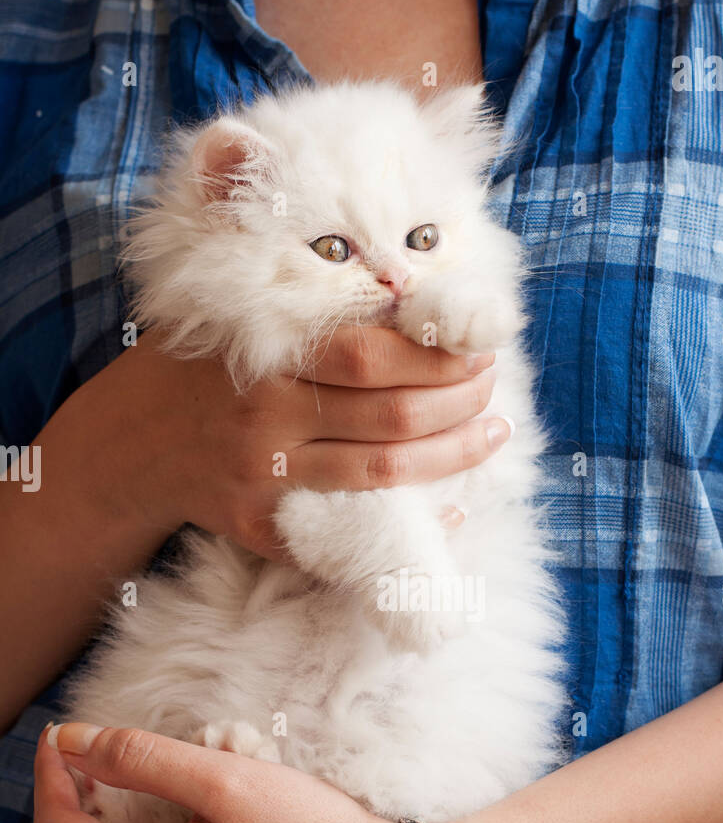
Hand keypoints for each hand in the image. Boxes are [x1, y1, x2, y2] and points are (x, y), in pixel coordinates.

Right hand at [128, 329, 503, 559]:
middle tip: (491, 387)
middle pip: (392, 416)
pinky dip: (410, 525)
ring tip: (492, 434)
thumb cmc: (200, 368)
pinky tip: (451, 509)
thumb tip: (408, 288)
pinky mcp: (263, 528)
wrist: (129, 445)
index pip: (374, 355)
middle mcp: (267, 421)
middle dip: (459, 401)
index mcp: (267, 359)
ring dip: (453, 455)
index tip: (477, 345)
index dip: (438, 354)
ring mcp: (266, 481)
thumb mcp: (234, 316)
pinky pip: (350, 534)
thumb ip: (307, 304)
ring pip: (383, 474)